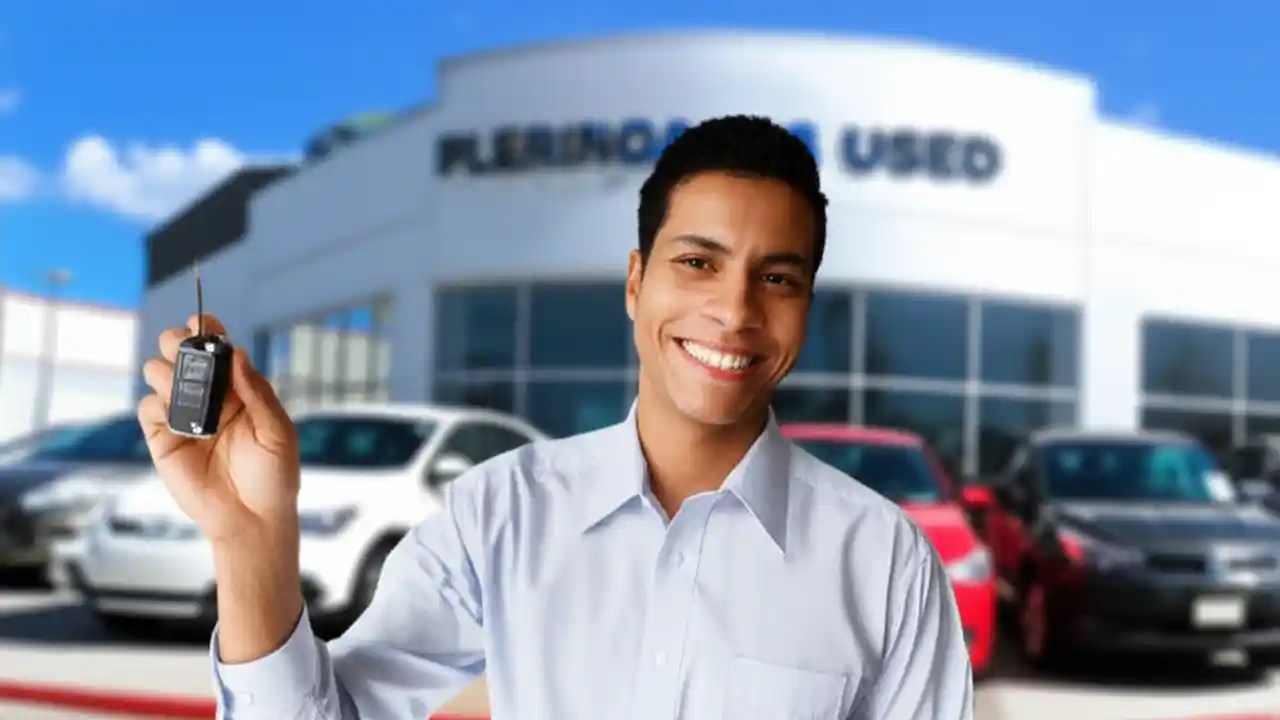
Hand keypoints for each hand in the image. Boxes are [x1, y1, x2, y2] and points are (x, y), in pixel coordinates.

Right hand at [138, 313, 300, 545]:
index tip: (201, 322)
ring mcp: (184, 417)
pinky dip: (156, 404)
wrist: (253, 519)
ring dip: (166, 372)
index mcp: (238, 390)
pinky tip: (176, 417)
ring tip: (184, 389)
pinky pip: (147, 409)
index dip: (205, 331)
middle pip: (180, 354)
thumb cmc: (274, 476)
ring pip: (158, 375)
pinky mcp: (164, 439)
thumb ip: (257, 392)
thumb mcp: (277, 432)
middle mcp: (209, 398)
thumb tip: (237, 354)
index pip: (217, 351)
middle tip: (183, 350)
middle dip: (177, 343)